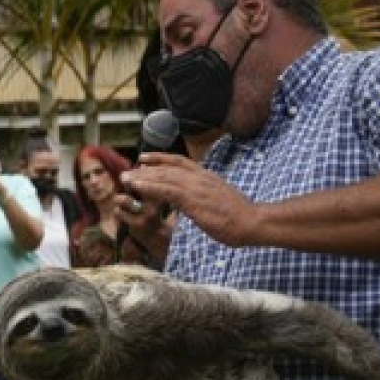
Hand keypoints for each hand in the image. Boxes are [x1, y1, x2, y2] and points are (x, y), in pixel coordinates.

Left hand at [121, 153, 259, 246]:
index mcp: (207, 176)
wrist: (253, 222)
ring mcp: (197, 187)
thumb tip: (197, 200)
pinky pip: (167, 191)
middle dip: (145, 169)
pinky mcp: (194, 200)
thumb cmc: (239, 216)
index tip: (144, 158)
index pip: (180, 162)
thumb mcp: (219, 200)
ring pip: (164, 177)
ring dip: (143, 177)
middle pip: (167, 168)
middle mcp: (200, 177)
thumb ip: (205, 196)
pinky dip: (151, 188)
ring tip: (126, 179)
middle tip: (126, 172)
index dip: (160, 158)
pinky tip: (138, 188)